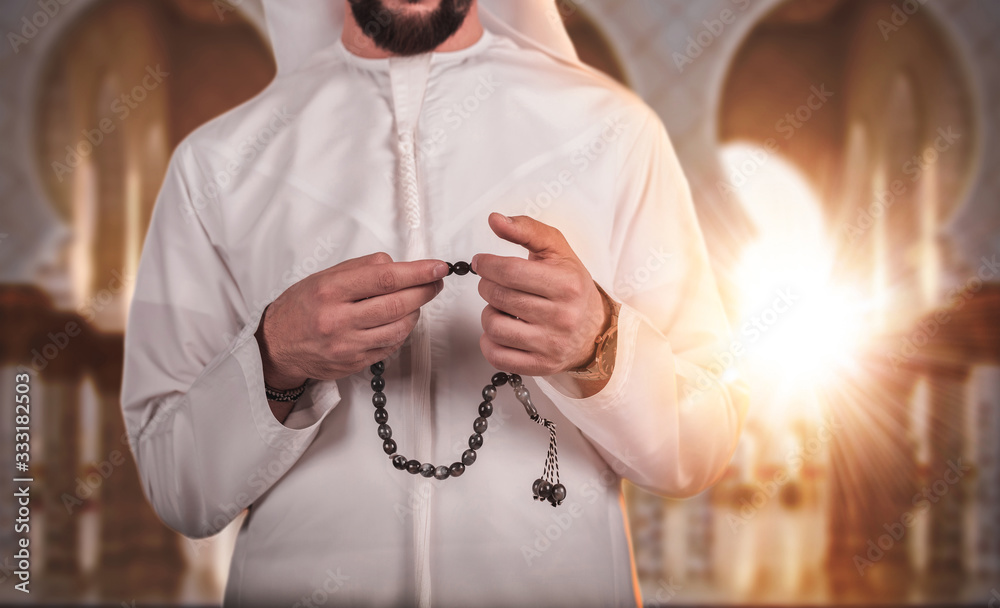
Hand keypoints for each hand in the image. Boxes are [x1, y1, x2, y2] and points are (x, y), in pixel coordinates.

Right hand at [256, 252, 448, 388]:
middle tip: (435, 282)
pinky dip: (402, 331)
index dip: (417, 272)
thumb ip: (361, 268)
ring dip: (416, 313)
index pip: (385, 278)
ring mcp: (347, 344)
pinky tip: (400, 320)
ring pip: (399, 328)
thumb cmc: (301, 308)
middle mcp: (338, 319)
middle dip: (425, 291)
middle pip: (397, 304)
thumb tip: (397, 265)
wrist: (276, 346)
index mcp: (330, 290)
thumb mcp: (324, 277)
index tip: (437, 267)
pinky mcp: (354, 363)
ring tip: (417, 301)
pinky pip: (390, 346)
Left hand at [473, 213, 609, 375]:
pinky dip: (489, 341)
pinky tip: (502, 329)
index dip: (487, 265)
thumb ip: (526, 230)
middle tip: (493, 283)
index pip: (510, 272)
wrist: (594, 329)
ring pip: (493, 327)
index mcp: (566, 284)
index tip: (482, 263)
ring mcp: (550, 344)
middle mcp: (561, 316)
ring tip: (501, 307)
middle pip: (499, 297)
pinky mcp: (539, 366)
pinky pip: (496, 355)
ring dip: (488, 313)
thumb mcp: (557, 251)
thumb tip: (495, 220)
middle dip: (487, 286)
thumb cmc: (571, 286)